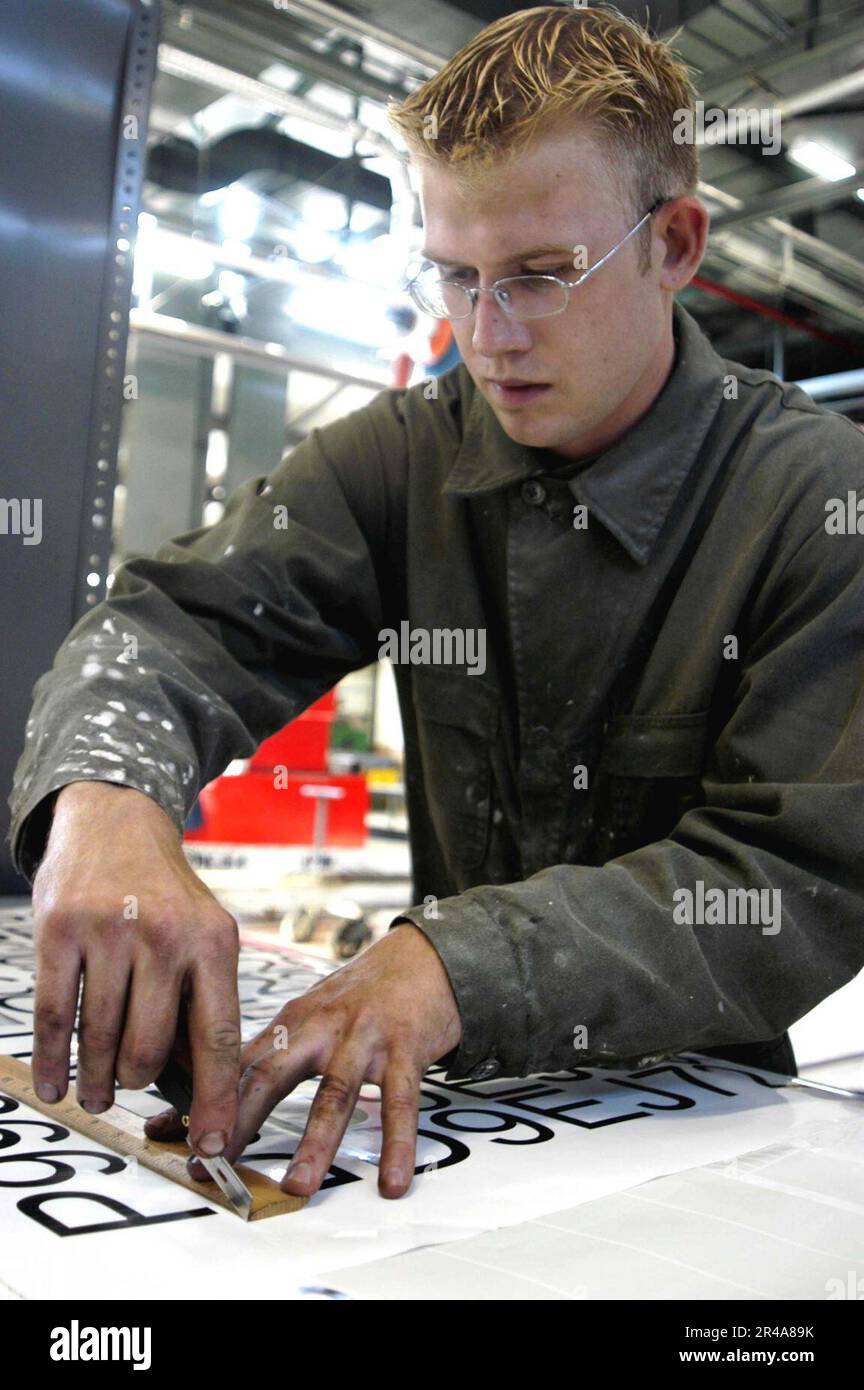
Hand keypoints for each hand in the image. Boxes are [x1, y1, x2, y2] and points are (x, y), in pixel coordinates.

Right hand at [31, 781, 240, 1158]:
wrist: (115, 824)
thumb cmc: (165, 895)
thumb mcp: (205, 935)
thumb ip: (202, 1002)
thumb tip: (201, 1089)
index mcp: (213, 941)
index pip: (218, 1036)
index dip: (217, 1099)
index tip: (215, 1145)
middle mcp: (164, 935)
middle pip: (150, 1045)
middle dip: (138, 1082)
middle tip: (130, 1092)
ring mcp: (110, 930)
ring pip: (100, 1035)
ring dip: (96, 1079)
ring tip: (96, 1097)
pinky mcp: (60, 929)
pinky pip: (53, 1013)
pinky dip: (54, 1059)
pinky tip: (55, 1084)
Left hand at [144, 922, 461, 1198]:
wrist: (424, 958)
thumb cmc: (362, 997)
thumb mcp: (311, 1016)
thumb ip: (272, 1056)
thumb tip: (217, 1100)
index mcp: (292, 1022)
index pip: (237, 1064)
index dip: (200, 1099)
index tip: (167, 1137)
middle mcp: (323, 1026)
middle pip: (272, 1075)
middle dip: (238, 1121)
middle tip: (213, 1164)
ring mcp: (365, 1037)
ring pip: (336, 1093)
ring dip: (315, 1143)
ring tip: (296, 1187)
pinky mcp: (406, 1048)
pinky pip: (401, 1103)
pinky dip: (395, 1145)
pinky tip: (391, 1182)